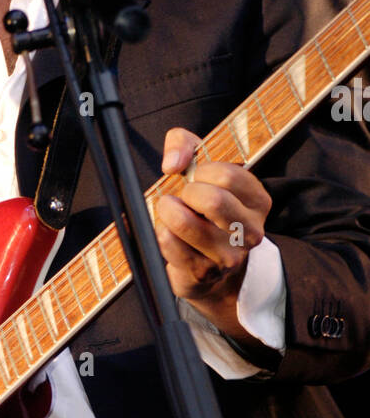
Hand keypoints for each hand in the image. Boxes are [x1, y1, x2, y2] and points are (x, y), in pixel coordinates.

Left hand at [155, 127, 272, 333]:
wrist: (206, 263)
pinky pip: (168, 243)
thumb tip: (173, 163)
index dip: (201, 172)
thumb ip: (183, 144)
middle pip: (213, 200)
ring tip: (171, 211)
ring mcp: (228, 256)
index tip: (197, 178)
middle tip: (183, 197)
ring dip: (167, 211)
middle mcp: (250, 231)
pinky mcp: (203, 273)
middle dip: (186, 193)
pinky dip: (159, 231)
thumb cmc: (201, 205)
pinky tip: (168, 232)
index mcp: (257, 201)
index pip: (228, 176)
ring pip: (185, 223)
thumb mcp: (198, 164)